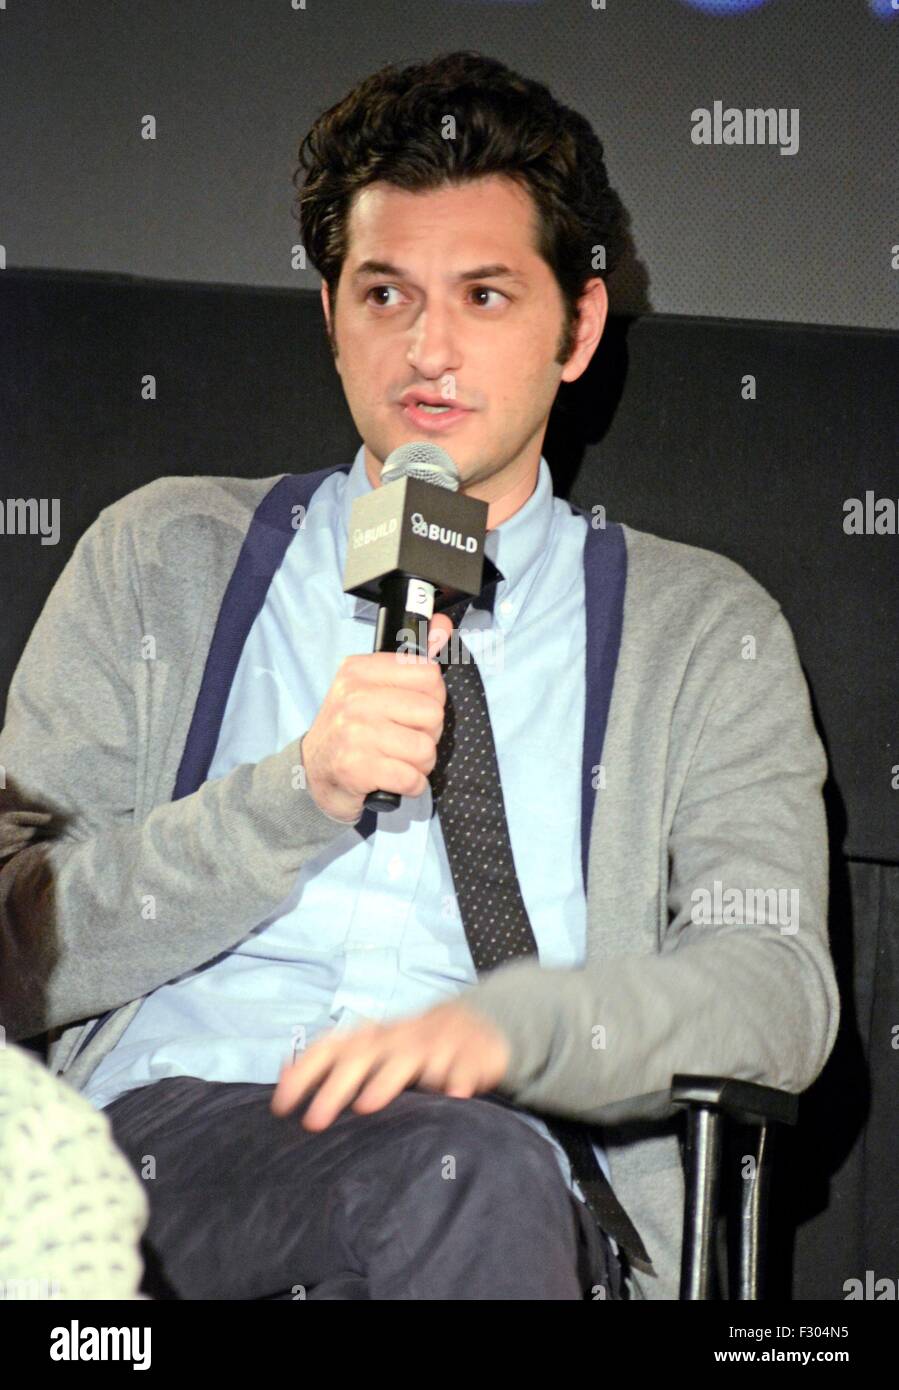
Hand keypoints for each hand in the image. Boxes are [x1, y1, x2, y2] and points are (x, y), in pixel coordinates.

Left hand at [269, 999, 511, 1129]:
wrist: (473, 1024)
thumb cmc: (409, 1046)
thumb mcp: (371, 1048)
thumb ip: (332, 1060)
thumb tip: (282, 1070)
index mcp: (372, 1039)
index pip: (331, 1047)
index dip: (304, 1073)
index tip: (280, 1105)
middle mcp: (397, 1039)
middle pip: (362, 1057)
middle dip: (335, 1087)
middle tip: (313, 1122)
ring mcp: (434, 1044)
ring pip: (407, 1057)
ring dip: (386, 1079)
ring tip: (367, 1105)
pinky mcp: (469, 1054)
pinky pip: (461, 1065)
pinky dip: (456, 1077)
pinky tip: (451, 1095)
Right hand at [299, 612, 454, 822]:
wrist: (313, 772)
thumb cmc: (351, 728)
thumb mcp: (374, 686)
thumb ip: (414, 658)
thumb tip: (444, 625)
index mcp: (360, 669)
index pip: (429, 674)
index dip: (431, 698)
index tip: (412, 708)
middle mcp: (354, 697)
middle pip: (432, 713)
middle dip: (428, 734)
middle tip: (404, 738)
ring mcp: (353, 732)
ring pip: (425, 749)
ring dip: (420, 763)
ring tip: (398, 759)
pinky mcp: (355, 768)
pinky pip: (412, 778)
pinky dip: (411, 784)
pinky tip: (394, 778)